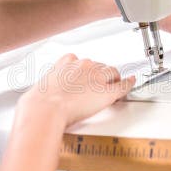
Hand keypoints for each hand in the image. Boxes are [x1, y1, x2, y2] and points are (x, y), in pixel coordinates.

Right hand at [20, 54, 134, 126]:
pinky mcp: (106, 91)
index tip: (86, 77)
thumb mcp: (42, 86)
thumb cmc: (40, 102)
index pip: (83, 62)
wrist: (46, 109)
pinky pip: (123, 85)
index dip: (87, 71)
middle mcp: (84, 65)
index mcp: (67, 61)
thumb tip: (44, 93)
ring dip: (112, 80)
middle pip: (100, 66)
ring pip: (111, 73)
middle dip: (100, 75)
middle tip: (99, 86)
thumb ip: (51, 84)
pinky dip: (128, 83)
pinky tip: (131, 82)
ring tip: (112, 87)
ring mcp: (97, 78)